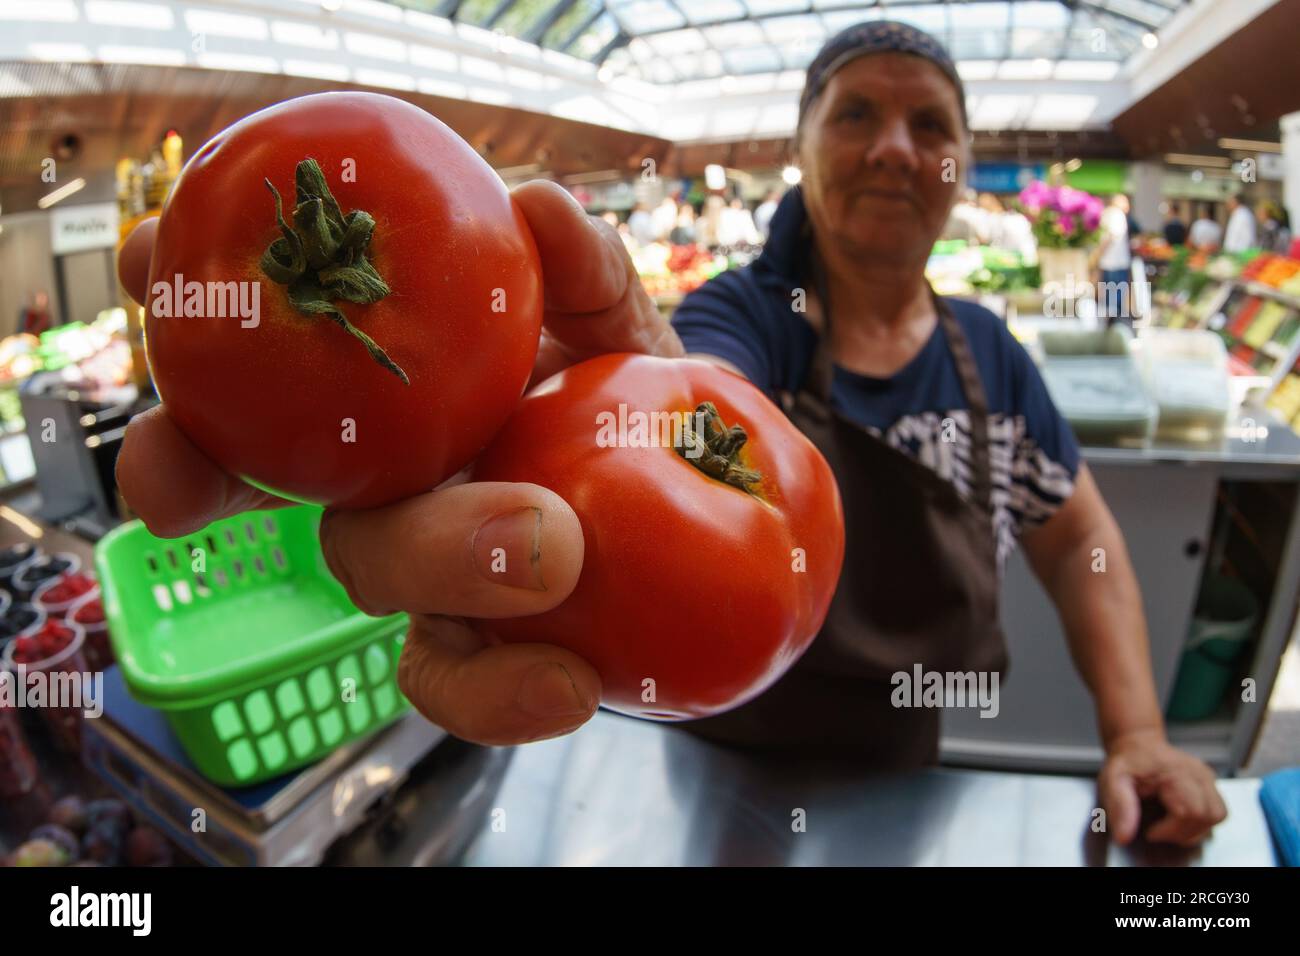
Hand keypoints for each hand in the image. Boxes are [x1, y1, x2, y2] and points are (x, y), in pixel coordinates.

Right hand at [115, 181, 684, 745]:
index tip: (140, 286)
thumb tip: (536, 206)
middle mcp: (392, 486)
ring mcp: (434, 575)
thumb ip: (585, 275)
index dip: (195, 335)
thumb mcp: (619, 326)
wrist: (719, 491)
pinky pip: (463, 684)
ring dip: (442, 568)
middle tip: (208, 486)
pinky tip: (572, 684)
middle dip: (221, 472)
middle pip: (301, 490)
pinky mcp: (488, 651)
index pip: (267, 379)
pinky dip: (506, 695)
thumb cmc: (633, 392)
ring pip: (381, 585)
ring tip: (548, 558)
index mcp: (394, 399)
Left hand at [1097, 729, 1226, 845]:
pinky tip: (1180, 817)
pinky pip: (1218, 810)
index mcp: (1176, 772)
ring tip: (1171, 825)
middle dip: (1183, 832)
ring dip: (1196, 829)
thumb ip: (1120, 807)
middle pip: (1209, 816)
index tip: (1150, 832)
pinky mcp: (1211, 782)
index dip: (1171, 831)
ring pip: (1218, 814)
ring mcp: (1207, 776)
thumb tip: (1124, 837)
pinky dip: (1202, 821)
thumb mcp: (1113, 780)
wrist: (1138, 743)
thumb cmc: (1127, 761)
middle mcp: (1198, 773)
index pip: (1190, 813)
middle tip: (1161, 830)